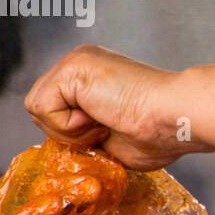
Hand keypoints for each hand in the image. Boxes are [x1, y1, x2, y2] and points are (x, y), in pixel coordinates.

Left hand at [24, 44, 210, 169]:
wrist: (177, 119)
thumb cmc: (161, 134)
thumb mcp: (112, 140)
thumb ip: (87, 137)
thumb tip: (71, 151)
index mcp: (93, 79)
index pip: (56, 111)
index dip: (75, 135)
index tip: (111, 134)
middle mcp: (81, 64)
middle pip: (41, 110)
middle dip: (69, 133)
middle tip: (108, 129)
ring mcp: (75, 62)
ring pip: (37, 109)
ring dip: (71, 131)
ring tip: (107, 122)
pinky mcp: (71, 68)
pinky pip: (41, 107)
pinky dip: (69, 125)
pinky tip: (101, 116)